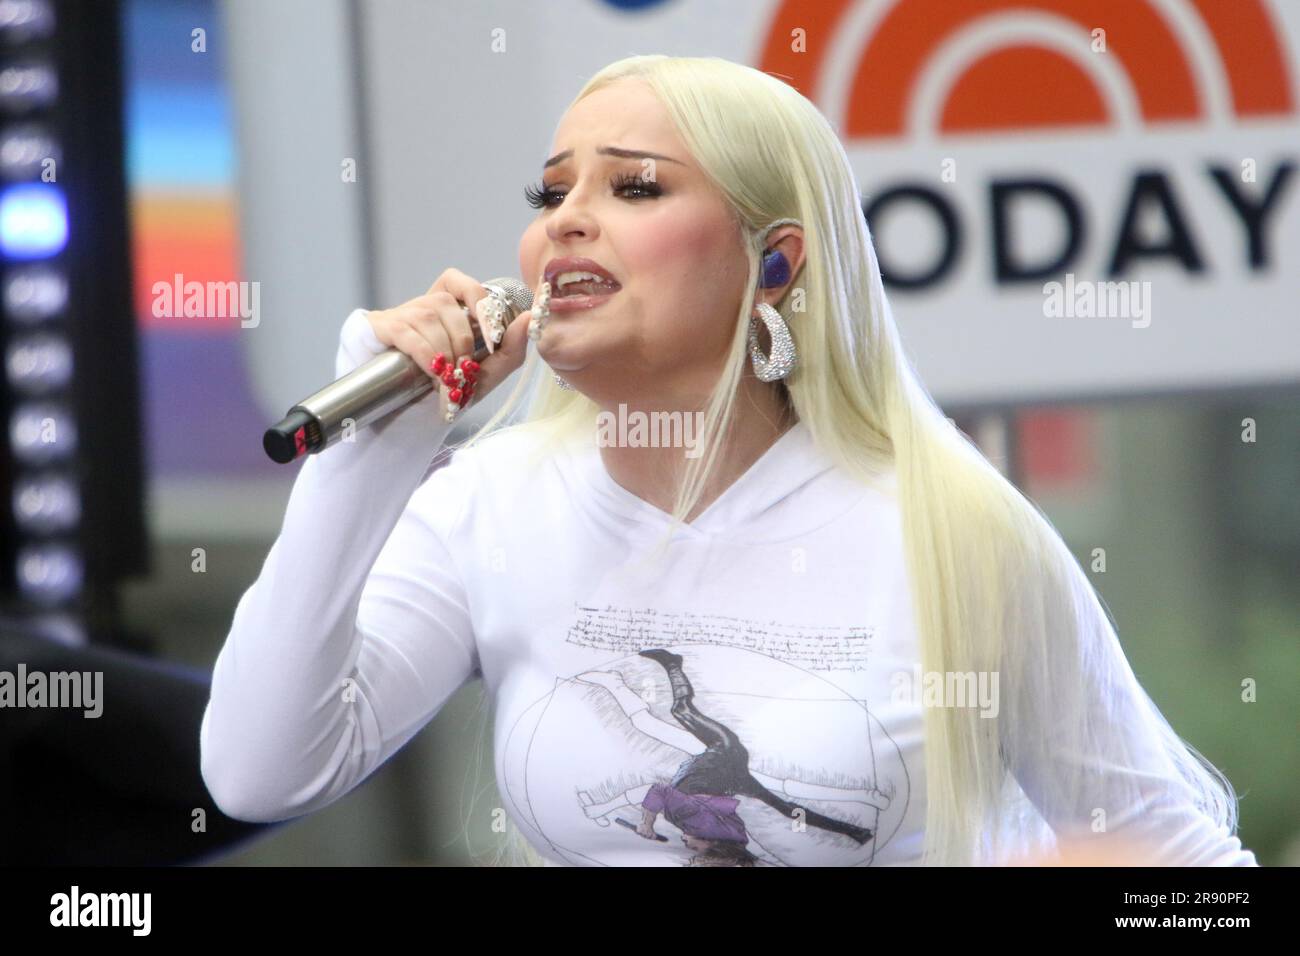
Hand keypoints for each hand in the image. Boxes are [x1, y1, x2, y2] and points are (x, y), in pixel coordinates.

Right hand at [365, 268, 532, 419]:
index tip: (493, 335)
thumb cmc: (444, 389)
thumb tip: (530, 317)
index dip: (481, 304)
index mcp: (449, 310)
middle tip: (465, 373)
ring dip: (445, 353)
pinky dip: (426, 355)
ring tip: (447, 380)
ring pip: (429, 318)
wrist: (401, 415)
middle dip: (463, 344)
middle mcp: (423, 305)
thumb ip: (510, 349)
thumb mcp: (483, 375)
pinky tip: (433, 373)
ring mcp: (400, 314)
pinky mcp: (382, 328)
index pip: (466, 285)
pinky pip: (408, 333)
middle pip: (449, 307)